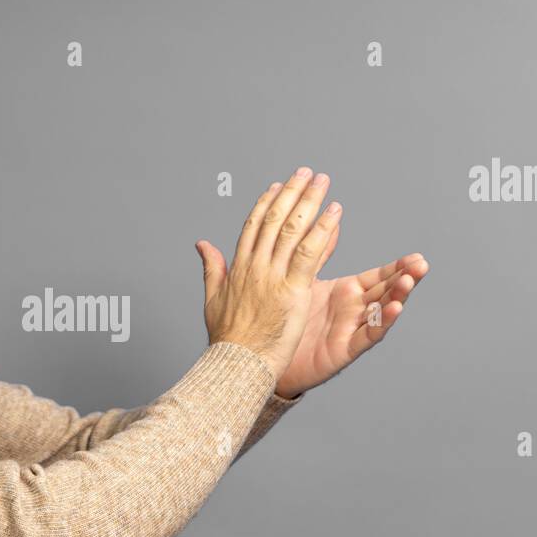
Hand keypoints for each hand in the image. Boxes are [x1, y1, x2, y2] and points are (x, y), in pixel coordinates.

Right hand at [196, 167, 340, 379]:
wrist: (237, 363)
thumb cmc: (227, 340)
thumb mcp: (212, 299)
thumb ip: (211, 268)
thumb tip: (202, 244)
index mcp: (238, 268)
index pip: (253, 225)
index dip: (266, 203)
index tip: (277, 186)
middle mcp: (255, 266)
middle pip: (275, 220)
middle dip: (292, 193)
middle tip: (305, 173)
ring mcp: (273, 276)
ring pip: (293, 229)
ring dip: (310, 201)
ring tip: (323, 181)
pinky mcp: (293, 290)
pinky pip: (310, 253)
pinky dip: (324, 230)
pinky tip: (335, 212)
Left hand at [272, 213, 428, 397]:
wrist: (270, 356)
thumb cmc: (289, 319)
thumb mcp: (306, 280)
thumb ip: (319, 253)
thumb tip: (329, 221)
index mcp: (348, 292)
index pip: (379, 276)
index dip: (398, 267)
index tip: (417, 256)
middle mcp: (355, 309)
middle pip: (386, 291)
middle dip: (405, 278)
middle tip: (421, 264)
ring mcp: (352, 329)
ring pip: (381, 311)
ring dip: (397, 296)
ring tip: (409, 281)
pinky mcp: (344, 349)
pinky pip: (367, 335)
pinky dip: (381, 323)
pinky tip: (394, 309)